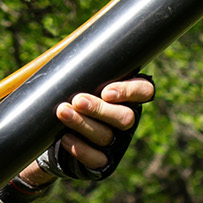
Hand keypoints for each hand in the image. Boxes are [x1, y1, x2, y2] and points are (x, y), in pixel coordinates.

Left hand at [34, 74, 154, 181]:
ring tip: (62, 112)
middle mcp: (126, 118)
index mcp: (128, 95)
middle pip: (125, 117)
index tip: (106, 91)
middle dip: (99, 109)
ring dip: (82, 124)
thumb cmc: (74, 92)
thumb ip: (87, 62)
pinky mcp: (102, 161)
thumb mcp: (83, 74)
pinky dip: (80, 148)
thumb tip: (78, 42)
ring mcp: (116, 141)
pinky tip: (65, 138)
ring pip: (106, 136)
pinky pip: (96, 158)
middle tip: (77, 100)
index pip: (144, 90)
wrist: (58, 128)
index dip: (129, 92)